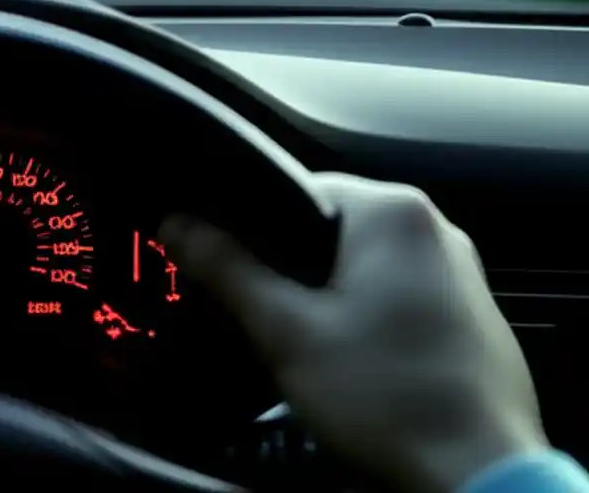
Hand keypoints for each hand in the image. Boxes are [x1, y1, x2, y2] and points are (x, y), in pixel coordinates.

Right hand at [161, 173, 545, 492]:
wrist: (475, 473)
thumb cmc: (384, 395)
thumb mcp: (286, 331)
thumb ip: (228, 270)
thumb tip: (178, 226)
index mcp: (394, 212)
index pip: (297, 189)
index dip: (251, 230)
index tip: (230, 271)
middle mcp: (436, 228)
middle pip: (330, 229)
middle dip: (291, 270)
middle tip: (266, 317)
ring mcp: (460, 272)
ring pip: (361, 266)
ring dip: (327, 297)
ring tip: (306, 345)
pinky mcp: (468, 313)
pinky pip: (396, 294)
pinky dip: (365, 317)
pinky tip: (352, 361)